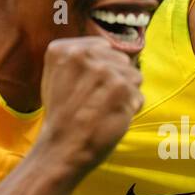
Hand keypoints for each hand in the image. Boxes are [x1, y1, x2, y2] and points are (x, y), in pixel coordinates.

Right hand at [0, 37, 141, 194]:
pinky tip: (111, 119)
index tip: (89, 87)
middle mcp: (84, 55)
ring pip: (134, 76)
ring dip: (125, 95)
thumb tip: (109, 50)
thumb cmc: (61, 117)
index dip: (102, 68)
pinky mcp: (122, 88)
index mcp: (64, 49)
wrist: (62, 148)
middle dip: (115, 80)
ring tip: (104, 110)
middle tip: (96, 101)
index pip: (103, 46)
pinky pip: (139, 96)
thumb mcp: (56, 78)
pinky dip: (130, 110)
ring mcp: (104, 70)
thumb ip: (79, 59)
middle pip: (121, 60)